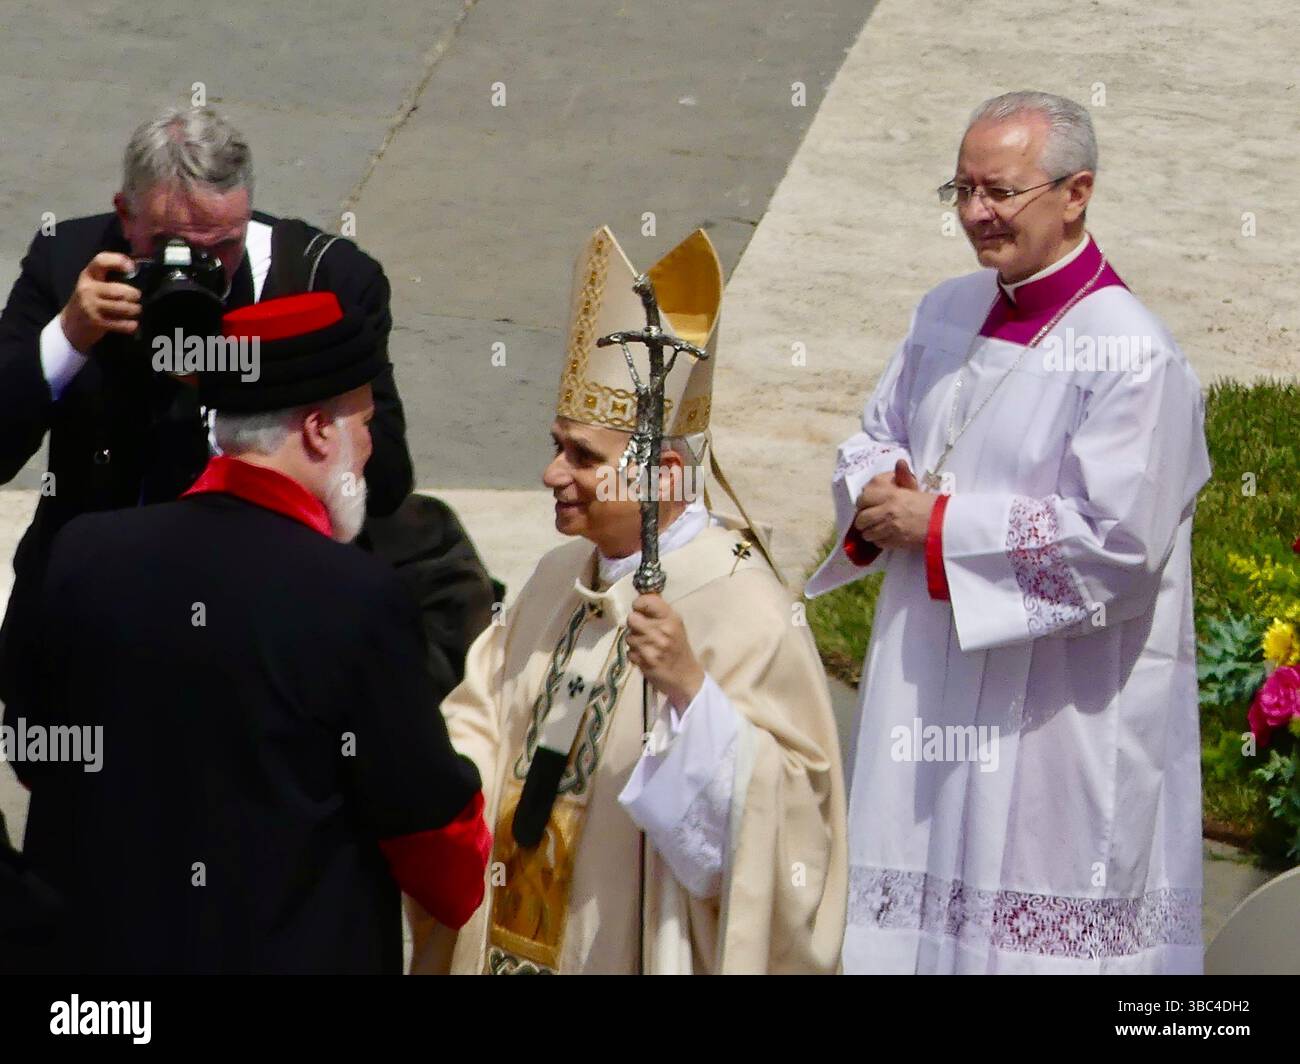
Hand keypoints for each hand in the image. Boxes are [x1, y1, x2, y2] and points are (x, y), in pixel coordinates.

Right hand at [59, 252, 140, 351]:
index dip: (118, 261)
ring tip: (136, 309)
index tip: (131, 267)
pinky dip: (131, 324)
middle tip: (137, 297)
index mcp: (88, 274)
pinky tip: (133, 323)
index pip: (101, 261)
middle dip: (134, 295)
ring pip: (123, 307)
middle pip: (119, 290)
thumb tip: (136, 266)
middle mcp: (88, 288)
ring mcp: (91, 306)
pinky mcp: (96, 322)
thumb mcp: (95, 282)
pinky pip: (121, 324)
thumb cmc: (90, 298)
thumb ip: (111, 274)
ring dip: (135, 309)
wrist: (71, 322)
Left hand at [625, 593, 704, 710]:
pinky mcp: (645, 661)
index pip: (645, 601)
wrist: (686, 678)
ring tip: (646, 647)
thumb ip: (659, 613)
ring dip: (634, 642)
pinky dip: (634, 655)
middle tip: (642, 631)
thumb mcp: (675, 626)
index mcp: (671, 618)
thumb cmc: (679, 649)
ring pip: (629, 636)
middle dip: (635, 625)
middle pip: (632, 618)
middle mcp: (663, 630)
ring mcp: (653, 647)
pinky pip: (629, 652)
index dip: (638, 605)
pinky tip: (645, 657)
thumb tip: (640, 598)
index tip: (641, 612)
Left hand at [852, 459, 935, 549]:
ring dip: (869, 531)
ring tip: (876, 528)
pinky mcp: (894, 542)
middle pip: (861, 517)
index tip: (868, 502)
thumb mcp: (914, 488)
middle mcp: (888, 510)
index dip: (863, 500)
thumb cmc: (928, 505)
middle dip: (863, 518)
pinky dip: (878, 540)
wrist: (942, 524)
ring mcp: (889, 528)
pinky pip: (876, 543)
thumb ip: (903, 476)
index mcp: (892, 494)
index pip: (864, 496)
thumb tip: (900, 462)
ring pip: (866, 533)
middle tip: (869, 517)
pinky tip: (885, 535)